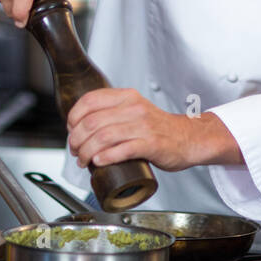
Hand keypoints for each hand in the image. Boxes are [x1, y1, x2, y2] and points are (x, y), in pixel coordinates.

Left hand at [66, 88, 242, 171]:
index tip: (71, 129)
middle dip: (76, 139)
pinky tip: (99, 162)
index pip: (90, 100)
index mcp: (127, 97)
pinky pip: (122, 150)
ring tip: (83, 160)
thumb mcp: (134, 110)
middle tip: (75, 150)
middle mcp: (134, 108)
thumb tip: (82, 126)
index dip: (74, 117)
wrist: (189, 138)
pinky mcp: (151, 144)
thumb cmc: (159, 128)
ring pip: (103, 137)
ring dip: (87, 152)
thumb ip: (113, 112)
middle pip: (92, 122)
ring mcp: (143, 126)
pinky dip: (106, 157)